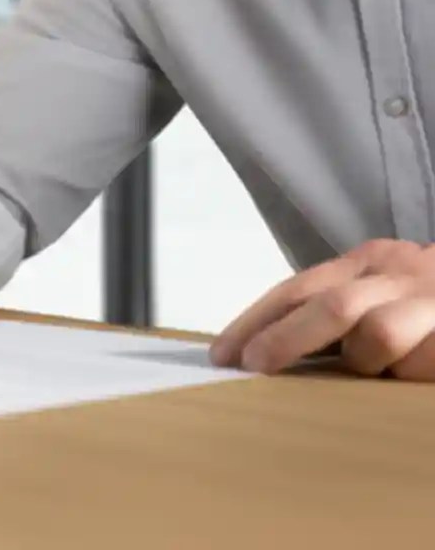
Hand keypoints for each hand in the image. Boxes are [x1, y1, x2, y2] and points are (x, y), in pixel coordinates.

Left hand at [210, 239, 434, 379]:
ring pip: (380, 337)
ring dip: (367, 363)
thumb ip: (334, 310)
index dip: (254, 321)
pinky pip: (422, 363)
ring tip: (377, 370)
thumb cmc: (429, 301)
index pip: (296, 288)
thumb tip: (262, 350)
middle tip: (255, 370)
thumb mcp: (382, 289)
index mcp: (367, 262)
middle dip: (287, 341)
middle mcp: (400, 274)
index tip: (221, 356)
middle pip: (331, 307)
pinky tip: (414, 375)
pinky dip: (409, 375)